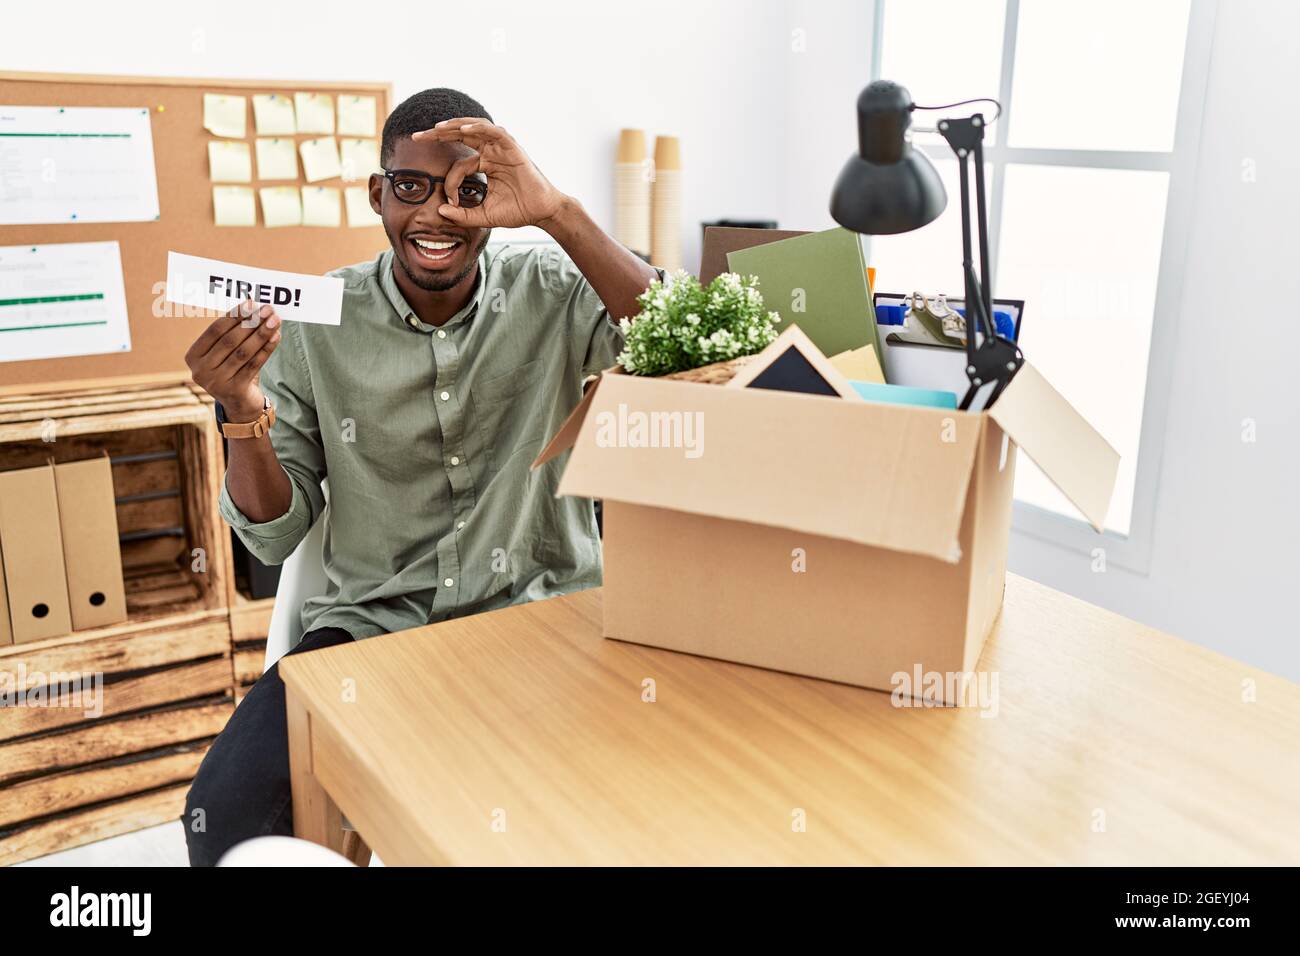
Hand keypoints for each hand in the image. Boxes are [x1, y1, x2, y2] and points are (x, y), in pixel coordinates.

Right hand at [184, 300, 280, 421]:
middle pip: (230, 341)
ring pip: (243, 352)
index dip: (234, 316)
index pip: (215, 330)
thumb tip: (252, 304)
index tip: (251, 303)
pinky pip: (254, 365)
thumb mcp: (226, 352)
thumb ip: (233, 331)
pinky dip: (266, 349)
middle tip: (268, 310)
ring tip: (275, 320)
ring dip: (261, 334)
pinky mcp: (235, 391)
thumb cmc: (233, 369)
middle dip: (251, 323)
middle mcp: (200, 371)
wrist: (240, 404)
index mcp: (193, 357)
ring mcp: (216, 383)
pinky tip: (276, 337)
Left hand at [412, 118, 565, 228]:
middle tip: (416, 137)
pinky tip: (463, 129)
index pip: (459, 165)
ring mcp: (502, 148)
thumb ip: (462, 214)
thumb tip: (440, 212)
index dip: (450, 181)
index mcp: (485, 164)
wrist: (541, 213)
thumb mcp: (483, 215)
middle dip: (438, 134)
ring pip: (475, 128)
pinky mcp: (512, 148)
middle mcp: (491, 152)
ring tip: (436, 128)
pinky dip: (478, 128)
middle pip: (461, 135)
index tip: (449, 201)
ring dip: (455, 125)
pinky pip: (493, 131)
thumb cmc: (517, 212)